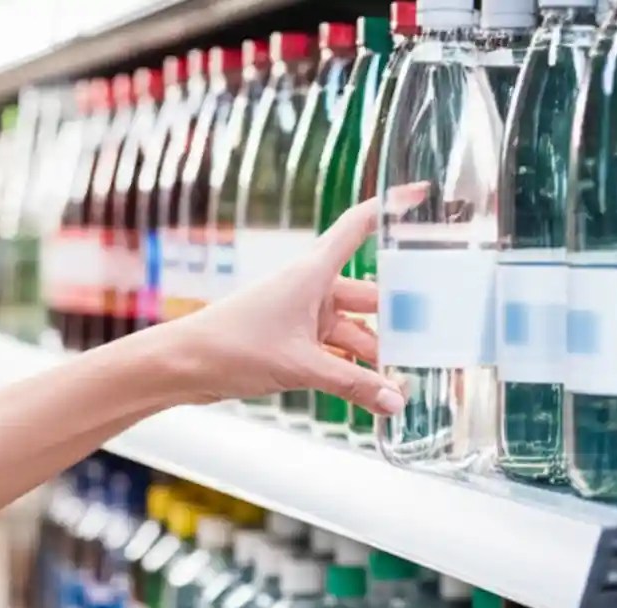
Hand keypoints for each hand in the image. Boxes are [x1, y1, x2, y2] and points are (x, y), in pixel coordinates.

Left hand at [162, 183, 427, 415]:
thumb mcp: (301, 366)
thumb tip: (396, 402)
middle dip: (397, 318)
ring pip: (354, 331)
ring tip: (405, 381)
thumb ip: (353, 385)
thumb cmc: (232, 346)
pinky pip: (335, 353)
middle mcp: (312, 288)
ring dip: (375, 356)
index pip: (359, 226)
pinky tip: (374, 393)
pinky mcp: (293, 342)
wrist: (182, 365)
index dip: (390, 207)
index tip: (422, 195)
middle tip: (434, 334)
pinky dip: (353, 371)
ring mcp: (303, 316)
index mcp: (313, 272)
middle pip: (369, 295)